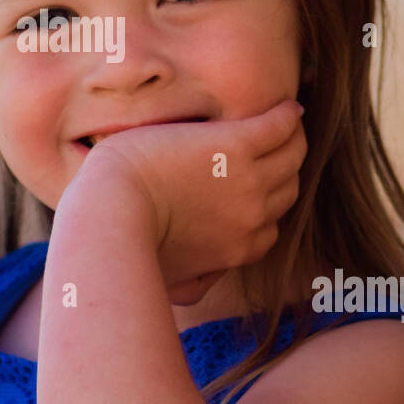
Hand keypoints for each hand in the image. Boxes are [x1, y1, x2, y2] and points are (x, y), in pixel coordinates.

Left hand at [71, 100, 306, 292]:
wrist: (110, 209)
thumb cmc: (125, 239)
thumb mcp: (166, 277)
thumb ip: (188, 285)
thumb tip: (193, 297)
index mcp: (239, 250)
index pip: (271, 225)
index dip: (267, 204)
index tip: (260, 184)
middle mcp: (252, 217)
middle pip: (287, 189)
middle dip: (284, 171)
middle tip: (279, 147)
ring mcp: (248, 181)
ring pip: (291, 155)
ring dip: (293, 138)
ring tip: (287, 122)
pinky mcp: (235, 146)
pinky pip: (279, 128)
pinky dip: (287, 116)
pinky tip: (287, 106)